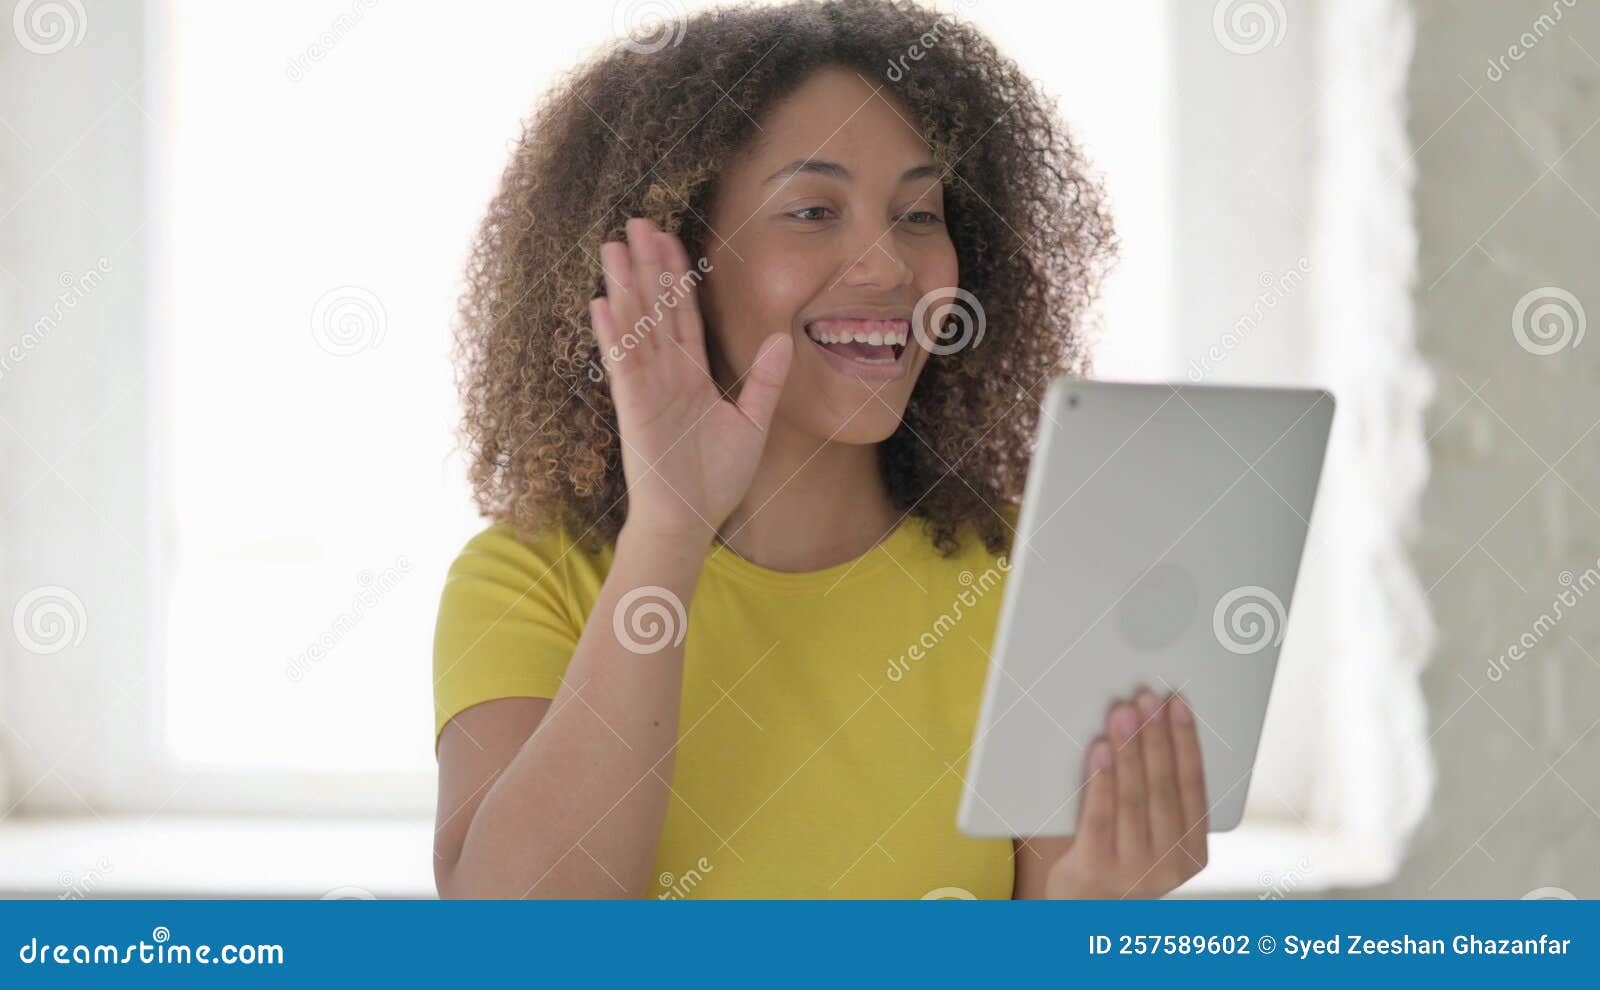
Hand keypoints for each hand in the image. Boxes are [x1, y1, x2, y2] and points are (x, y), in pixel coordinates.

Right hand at [591, 217, 792, 545]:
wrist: (690, 522)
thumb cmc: (716, 481)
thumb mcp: (752, 424)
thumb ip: (764, 381)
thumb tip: (782, 340)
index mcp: (691, 376)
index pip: (684, 315)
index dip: (678, 277)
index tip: (672, 238)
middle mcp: (666, 376)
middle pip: (656, 309)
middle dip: (648, 266)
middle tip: (638, 221)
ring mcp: (647, 389)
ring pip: (636, 328)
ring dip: (624, 287)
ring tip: (613, 246)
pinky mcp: (634, 409)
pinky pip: (623, 366)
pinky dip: (613, 336)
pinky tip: (602, 303)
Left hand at [1044, 689, 1209, 897]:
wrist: (1081, 912)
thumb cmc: (1117, 859)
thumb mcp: (1152, 837)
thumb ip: (1158, 796)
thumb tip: (1150, 724)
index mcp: (1193, 852)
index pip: (1194, 786)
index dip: (1187, 741)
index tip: (1179, 704)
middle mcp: (1169, 864)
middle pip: (1164, 786)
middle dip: (1156, 736)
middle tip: (1147, 698)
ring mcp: (1133, 870)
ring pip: (1133, 797)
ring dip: (1129, 749)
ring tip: (1123, 713)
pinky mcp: (1096, 869)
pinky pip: (1099, 815)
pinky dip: (1100, 778)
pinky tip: (1100, 749)